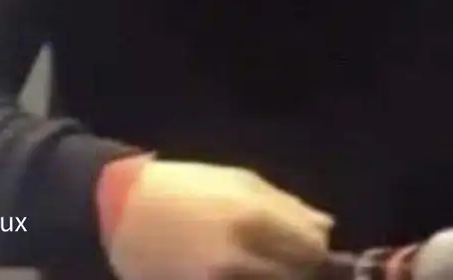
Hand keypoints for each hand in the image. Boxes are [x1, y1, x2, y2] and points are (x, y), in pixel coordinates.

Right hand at [105, 160, 332, 279]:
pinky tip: (238, 274)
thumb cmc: (188, 188)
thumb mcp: (240, 182)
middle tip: (283, 261)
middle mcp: (240, 258)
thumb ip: (287, 206)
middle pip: (295, 277)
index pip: (312, 249)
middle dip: (297, 271)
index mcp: (254, 217)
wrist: (125, 212)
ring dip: (273, 277)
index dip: (314, 251)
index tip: (307, 250)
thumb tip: (327, 228)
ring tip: (260, 266)